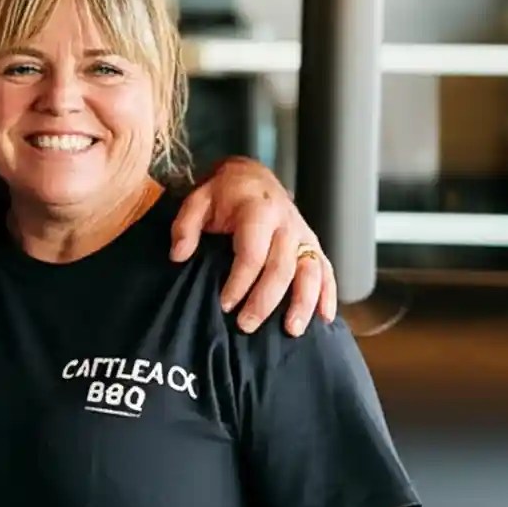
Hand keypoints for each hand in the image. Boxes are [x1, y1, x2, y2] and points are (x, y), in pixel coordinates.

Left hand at [170, 157, 336, 335]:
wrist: (252, 176)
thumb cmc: (223, 193)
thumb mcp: (196, 200)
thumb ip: (185, 227)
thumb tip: (178, 255)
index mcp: (258, 211)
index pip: (252, 254)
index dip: (240, 282)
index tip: (225, 304)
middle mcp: (286, 223)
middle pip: (281, 267)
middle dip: (265, 300)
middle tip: (247, 325)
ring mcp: (303, 234)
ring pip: (310, 271)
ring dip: (303, 302)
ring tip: (291, 330)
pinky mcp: (312, 244)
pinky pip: (326, 269)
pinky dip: (328, 293)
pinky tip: (325, 317)